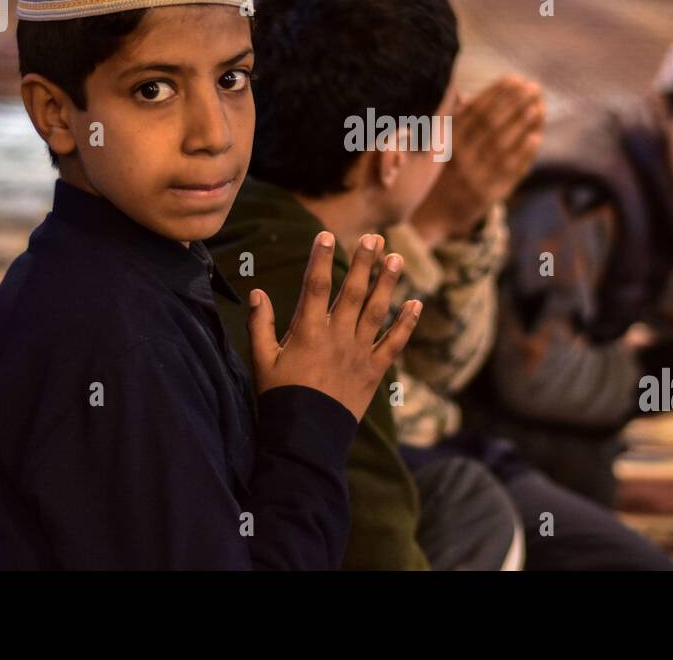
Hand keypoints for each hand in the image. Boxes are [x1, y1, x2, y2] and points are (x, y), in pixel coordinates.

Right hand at [247, 232, 421, 420]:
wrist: (306, 438)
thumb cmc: (280, 398)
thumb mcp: (262, 361)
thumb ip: (260, 325)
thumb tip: (257, 292)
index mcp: (308, 332)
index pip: (315, 286)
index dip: (320, 258)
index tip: (326, 235)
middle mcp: (337, 337)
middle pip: (352, 292)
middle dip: (363, 262)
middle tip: (374, 238)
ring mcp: (359, 353)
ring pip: (376, 311)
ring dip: (388, 283)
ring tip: (397, 258)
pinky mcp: (374, 371)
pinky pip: (394, 344)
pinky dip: (406, 324)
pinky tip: (416, 304)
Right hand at [409, 75, 544, 243]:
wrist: (430, 217)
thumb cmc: (436, 174)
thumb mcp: (435, 148)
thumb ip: (450, 122)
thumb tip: (464, 94)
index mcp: (446, 142)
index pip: (474, 111)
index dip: (495, 93)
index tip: (513, 79)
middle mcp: (460, 158)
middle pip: (491, 124)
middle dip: (514, 102)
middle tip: (532, 87)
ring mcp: (475, 176)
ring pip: (503, 145)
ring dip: (522, 123)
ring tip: (538, 105)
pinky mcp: (489, 194)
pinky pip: (509, 171)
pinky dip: (524, 153)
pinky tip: (536, 136)